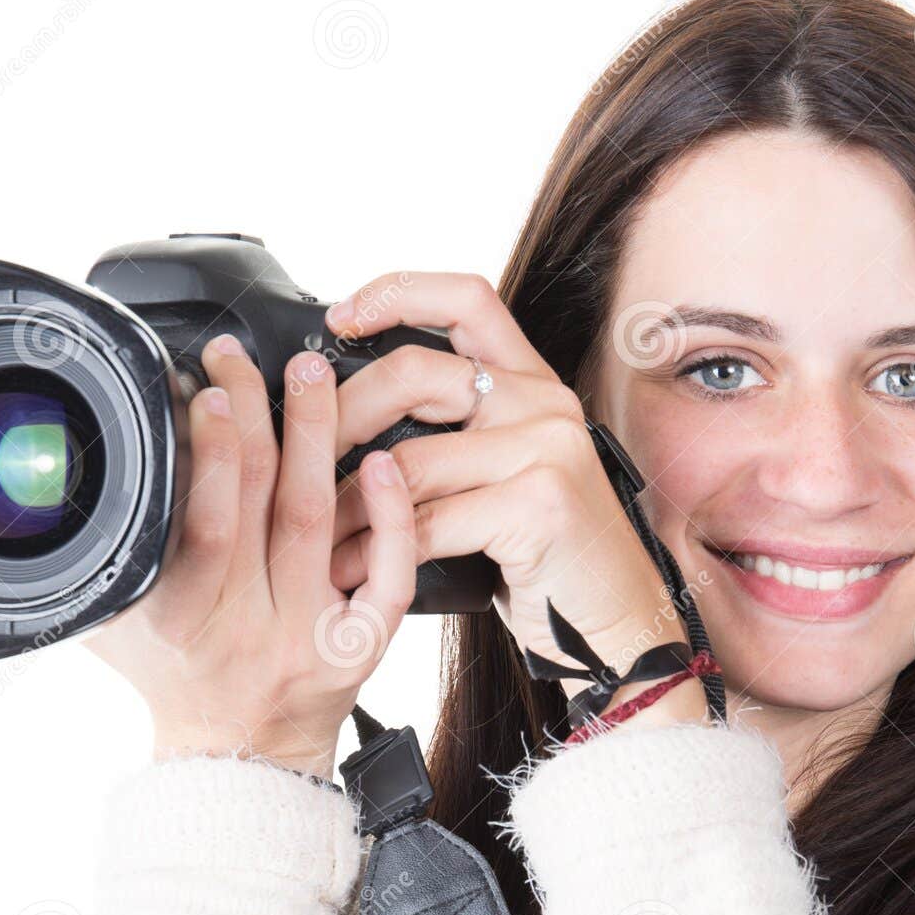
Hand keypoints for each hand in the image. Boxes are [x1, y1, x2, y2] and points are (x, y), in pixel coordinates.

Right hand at [85, 335, 418, 775]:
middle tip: (251, 358)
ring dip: (317, 437)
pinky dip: (390, 518)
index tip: (203, 387)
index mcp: (185, 620)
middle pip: (264, 502)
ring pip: (321, 519)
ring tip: (312, 375)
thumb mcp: (113, 627)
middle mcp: (252, 626)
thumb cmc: (175, 681)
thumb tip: (53, 486)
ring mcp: (312, 635)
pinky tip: (382, 462)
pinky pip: (389, 577)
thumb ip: (94, 563)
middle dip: (257, 417)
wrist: (240, 757)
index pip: (203, 521)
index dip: (206, 450)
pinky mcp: (362, 645)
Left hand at [326, 272, 703, 727]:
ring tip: (312, 533)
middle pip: (417, 372)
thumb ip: (456, 433)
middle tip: (299, 454)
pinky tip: (349, 569)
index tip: (340, 316)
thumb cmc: (548, 555)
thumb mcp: (506, 473)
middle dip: (341, 415)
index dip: (398, 292)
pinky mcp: (538, 503)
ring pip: (409, 459)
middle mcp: (544, 402)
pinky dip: (377, 550)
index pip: (466, 299)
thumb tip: (358, 412)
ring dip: (346, 504)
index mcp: (531, 383)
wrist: (615, 622)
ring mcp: (546, 448)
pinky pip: (429, 520)